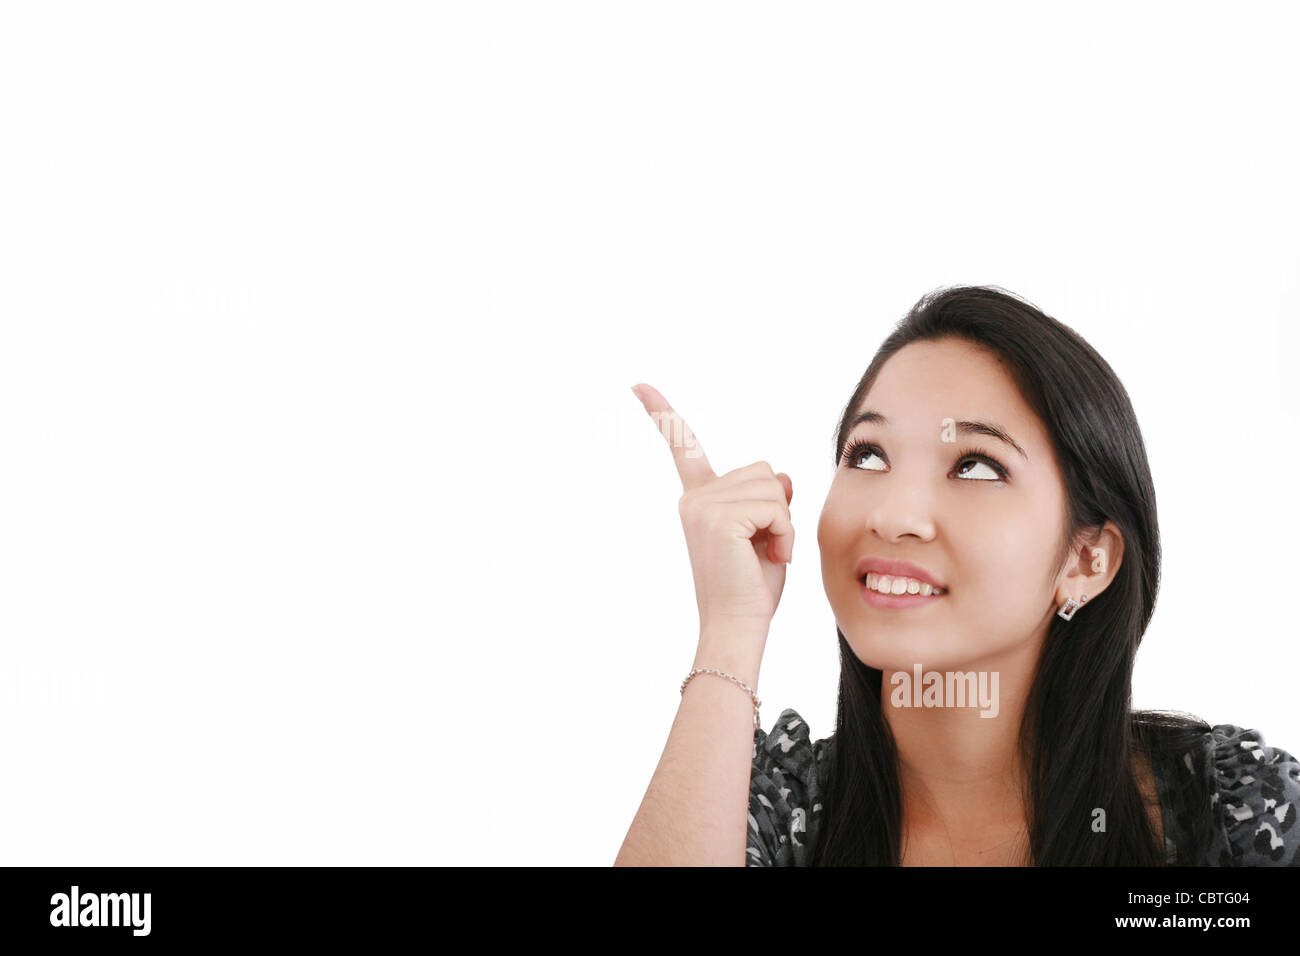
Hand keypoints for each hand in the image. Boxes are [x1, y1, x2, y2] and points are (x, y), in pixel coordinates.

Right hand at [632, 383, 794, 636]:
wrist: (736, 625)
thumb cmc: (750, 587)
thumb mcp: (765, 531)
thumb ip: (768, 499)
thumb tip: (784, 477)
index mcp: (698, 499)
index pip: (684, 448)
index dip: (663, 414)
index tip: (638, 385)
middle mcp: (694, 498)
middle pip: (762, 470)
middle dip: (778, 507)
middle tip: (764, 546)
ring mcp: (702, 506)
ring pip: (773, 486)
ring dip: (783, 523)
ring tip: (767, 553)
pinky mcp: (719, 517)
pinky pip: (776, 506)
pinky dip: (784, 532)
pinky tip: (771, 556)